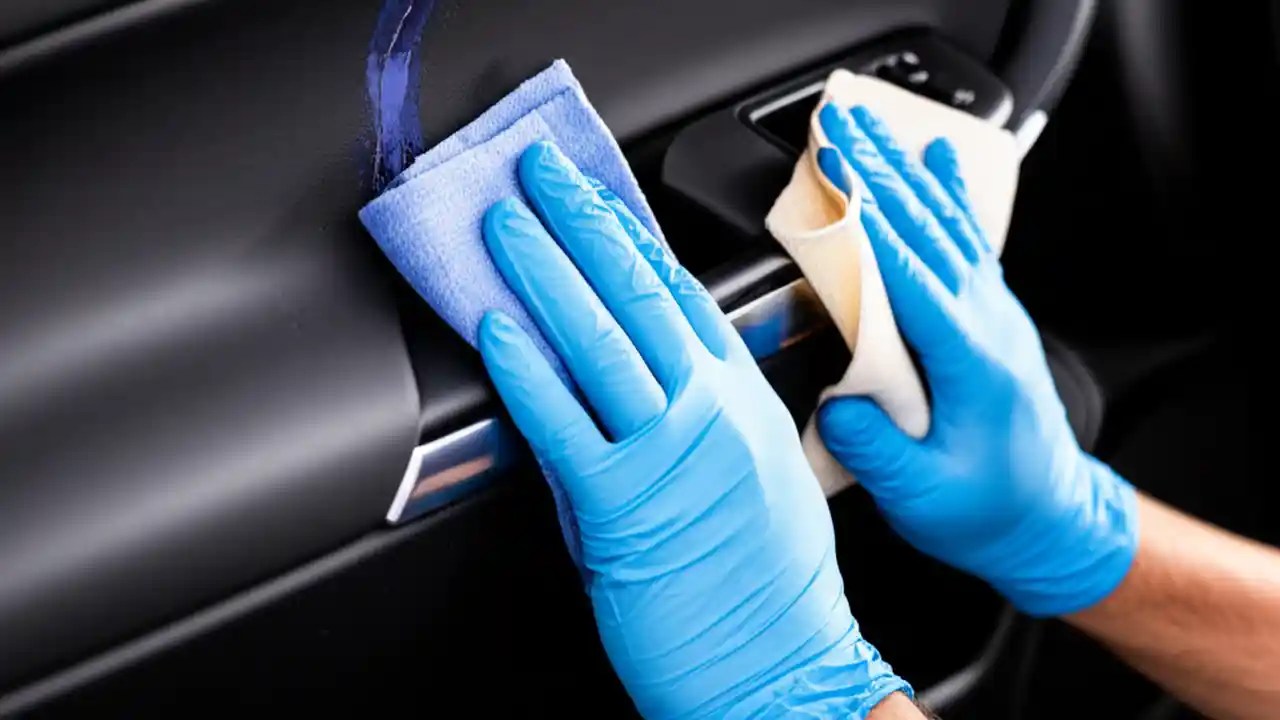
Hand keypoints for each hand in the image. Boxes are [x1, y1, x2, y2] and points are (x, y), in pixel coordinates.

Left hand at [479, 141, 908, 717]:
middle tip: (540, 175)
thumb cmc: (773, 590)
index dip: (633, 234)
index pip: (685, 293)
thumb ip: (710, 417)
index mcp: (744, 400)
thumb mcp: (764, 477)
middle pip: (638, 294)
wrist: (781, 670)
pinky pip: (562, 421)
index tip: (599, 194)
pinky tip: (497, 326)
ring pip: (600, 339)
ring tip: (505, 225)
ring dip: (545, 272)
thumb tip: (651, 380)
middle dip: (583, 222)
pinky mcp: (621, 504)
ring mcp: (667, 453)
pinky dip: (526, 368)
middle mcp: (710, 411)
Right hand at [815, 104, 1138, 616]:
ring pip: (944, 223)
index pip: (908, 268)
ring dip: (902, 171)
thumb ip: (874, 446)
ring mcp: (992, 312)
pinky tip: (935, 160)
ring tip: (869, 128)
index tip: (835, 171)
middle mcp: (985, 320)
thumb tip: (832, 401)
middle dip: (877, 171)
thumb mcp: (923, 494)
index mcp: (967, 355)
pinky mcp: (989, 315)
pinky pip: (965, 239)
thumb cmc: (990, 508)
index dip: (866, 216)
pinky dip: (947, 193)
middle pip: (923, 228)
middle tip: (838, 123)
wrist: (1050, 517)